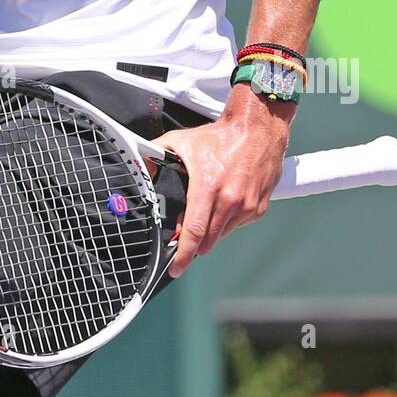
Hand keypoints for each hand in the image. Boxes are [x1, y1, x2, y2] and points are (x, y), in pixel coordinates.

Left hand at [154, 93, 288, 276]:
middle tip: (183, 238)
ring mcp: (246, 206)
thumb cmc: (218, 137)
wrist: (257, 128)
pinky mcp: (258, 208)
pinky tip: (224, 203)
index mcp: (207, 186)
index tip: (176, 268)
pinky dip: (227, 222)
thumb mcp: (180, 141)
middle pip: (207, 239)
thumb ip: (155, 155)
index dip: (183, 254)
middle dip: (193, 245)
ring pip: (222, 234)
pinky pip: (237, 225)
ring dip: (210, 232)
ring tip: (206, 210)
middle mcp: (229, 200)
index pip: (193, 231)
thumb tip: (139, 169)